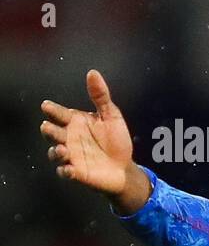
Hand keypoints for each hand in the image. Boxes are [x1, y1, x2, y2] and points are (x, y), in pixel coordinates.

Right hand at [41, 70, 148, 210]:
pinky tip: (70, 170)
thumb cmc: (116, 140)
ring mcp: (70, 156)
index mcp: (75, 122)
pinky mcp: (76, 172)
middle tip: (48, 126)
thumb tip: (92, 72)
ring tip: (62, 149)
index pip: (59, 114)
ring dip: (56, 151)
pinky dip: (65, 171)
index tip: (47, 106)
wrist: (124, 167)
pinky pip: (66, 172)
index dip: (52, 110)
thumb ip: (101, 96)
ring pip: (55, 153)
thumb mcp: (111, 116)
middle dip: (49, 130)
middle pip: (52, 132)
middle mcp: (68, 138)